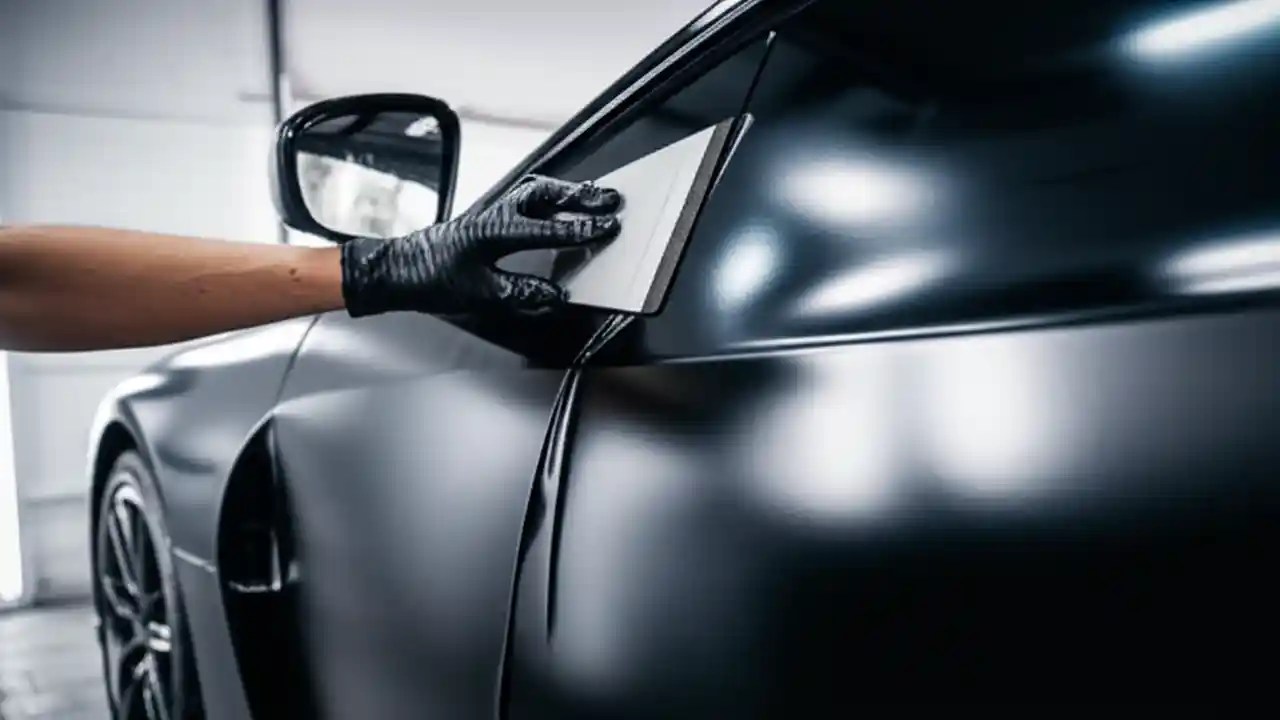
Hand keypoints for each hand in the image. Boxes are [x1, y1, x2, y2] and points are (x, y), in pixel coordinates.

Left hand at [340, 175, 621, 315]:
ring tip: (593, 194)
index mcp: (493, 232)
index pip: (546, 228)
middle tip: (611, 200)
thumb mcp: (479, 293)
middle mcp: (495, 214)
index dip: (579, 229)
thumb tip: (554, 296)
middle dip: (580, 197)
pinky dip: (548, 196)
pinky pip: (525, 198)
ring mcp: (491, 211)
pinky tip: (559, 201)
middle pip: (544, 195)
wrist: (399, 269)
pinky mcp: (489, 215)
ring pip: (535, 191)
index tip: (606, 228)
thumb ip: (520, 292)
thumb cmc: (431, 279)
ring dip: (566, 191)